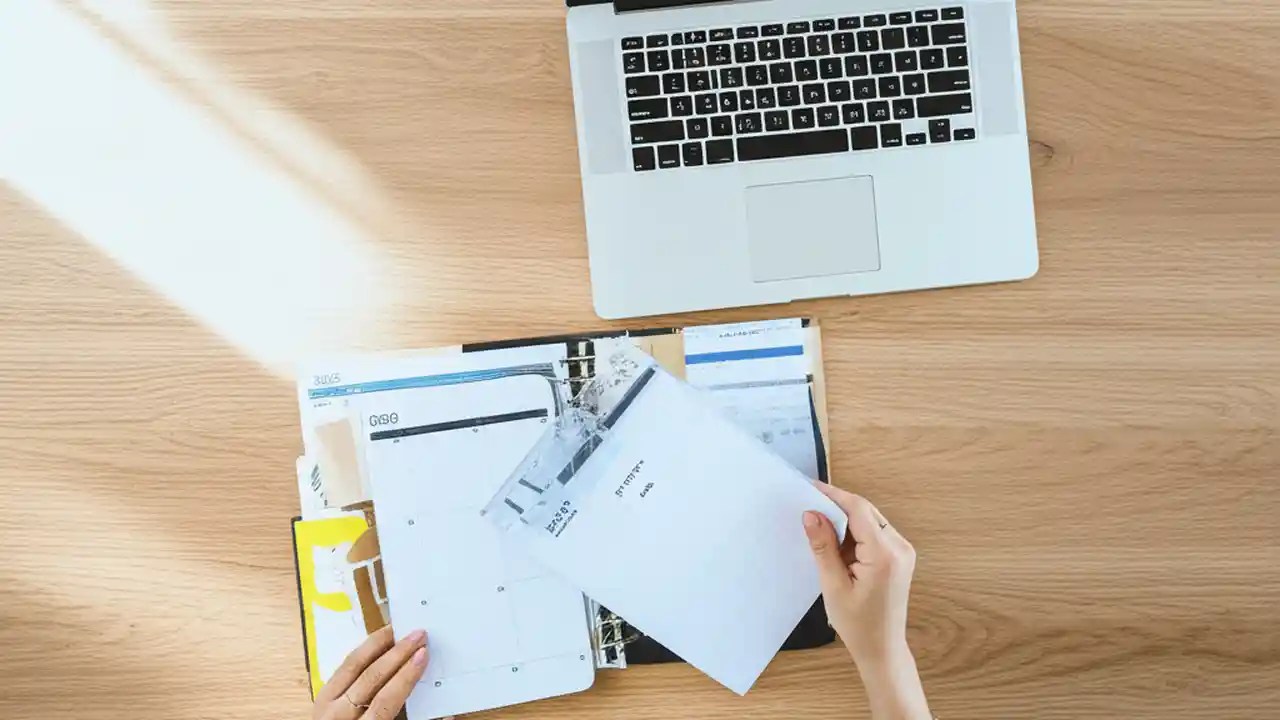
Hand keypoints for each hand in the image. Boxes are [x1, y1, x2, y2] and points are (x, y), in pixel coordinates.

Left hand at [313, 625, 429, 719]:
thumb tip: (445, 715)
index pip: (385, 700)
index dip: (406, 675)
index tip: (423, 655)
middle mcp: (338, 716)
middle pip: (370, 677)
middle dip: (398, 653)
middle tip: (418, 635)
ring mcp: (325, 704)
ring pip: (352, 665)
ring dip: (377, 644)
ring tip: (397, 630)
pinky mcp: (320, 696)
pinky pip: (342, 667)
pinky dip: (361, 651)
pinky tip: (376, 642)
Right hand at [803, 484, 929, 719]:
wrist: (882, 648)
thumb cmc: (859, 624)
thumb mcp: (833, 585)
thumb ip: (823, 546)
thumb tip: (811, 515)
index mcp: (885, 554)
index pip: (858, 510)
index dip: (833, 496)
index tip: (810, 488)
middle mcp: (900, 548)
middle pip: (865, 512)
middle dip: (836, 508)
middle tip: (808, 509)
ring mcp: (902, 551)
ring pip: (868, 521)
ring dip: (844, 523)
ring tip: (821, 535)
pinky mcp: (899, 556)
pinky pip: (874, 533)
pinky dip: (854, 534)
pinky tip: (837, 547)